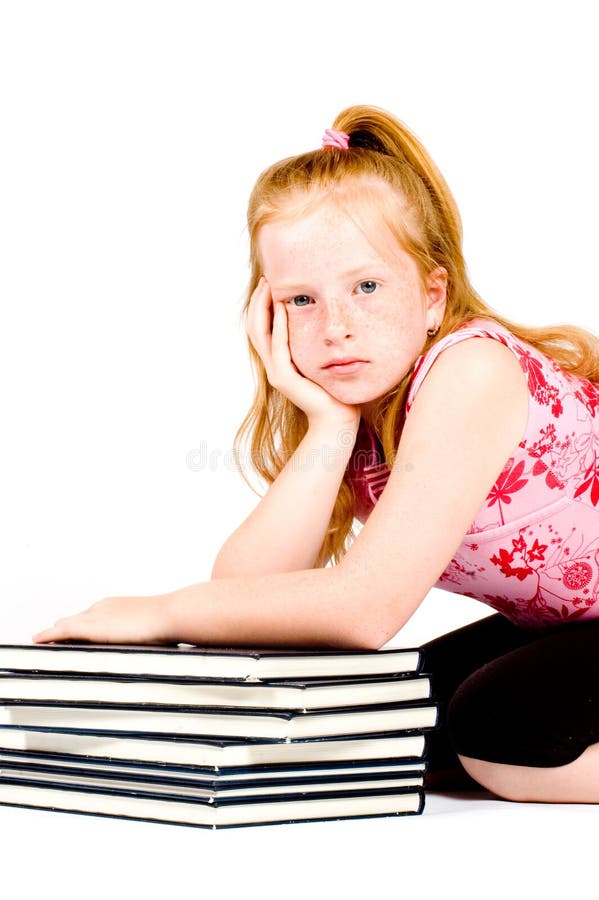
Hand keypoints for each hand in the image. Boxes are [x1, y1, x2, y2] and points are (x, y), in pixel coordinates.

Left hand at [32, 594, 175, 644]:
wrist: (170, 614)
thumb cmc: (170, 621)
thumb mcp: (155, 627)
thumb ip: (148, 635)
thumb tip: (157, 647)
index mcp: (116, 607)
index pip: (91, 617)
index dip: (80, 628)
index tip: (74, 636)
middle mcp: (102, 608)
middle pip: (75, 620)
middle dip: (63, 630)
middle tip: (50, 640)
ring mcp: (95, 616)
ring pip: (65, 625)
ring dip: (53, 634)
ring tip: (39, 643)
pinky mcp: (90, 627)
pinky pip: (60, 632)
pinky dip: (47, 636)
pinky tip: (37, 642)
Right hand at [247, 277, 360, 429]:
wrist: (337, 417)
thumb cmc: (334, 388)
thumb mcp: (320, 359)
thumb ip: (313, 342)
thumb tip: (321, 317)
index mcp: (278, 360)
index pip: (261, 327)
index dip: (261, 304)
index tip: (269, 282)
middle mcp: (272, 365)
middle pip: (254, 327)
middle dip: (258, 301)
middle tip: (266, 278)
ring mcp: (275, 372)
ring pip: (259, 334)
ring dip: (263, 307)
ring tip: (269, 287)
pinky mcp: (284, 378)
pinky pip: (278, 347)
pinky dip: (278, 326)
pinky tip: (282, 308)